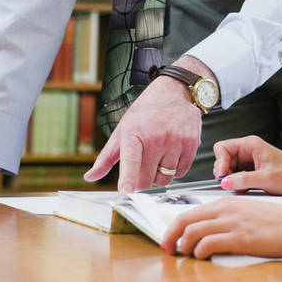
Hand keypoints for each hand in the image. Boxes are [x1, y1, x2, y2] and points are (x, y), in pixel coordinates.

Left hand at [83, 77, 201, 192]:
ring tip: (157, 160)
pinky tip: (171, 157)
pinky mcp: (191, 143)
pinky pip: (181, 172)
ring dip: (159, 176)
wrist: (174, 93)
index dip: (129, 176)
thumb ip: (106, 157)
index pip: (131, 159)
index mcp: (134, 134)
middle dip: (142, 182)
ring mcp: (175, 140)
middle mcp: (156, 137)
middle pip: (147, 179)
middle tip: (141, 170)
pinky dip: (175, 171)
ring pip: (165, 178)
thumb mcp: (122, 130)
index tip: (127, 189)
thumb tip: (90, 177)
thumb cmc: (145, 114)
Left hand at [161, 197, 281, 258]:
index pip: (191, 212)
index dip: (174, 227)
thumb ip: (230, 218)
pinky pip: (208, 244)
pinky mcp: (240, 238)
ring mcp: (232, 223)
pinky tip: (203, 257)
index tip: (170, 239)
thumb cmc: (279, 222)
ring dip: (185, 247)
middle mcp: (226, 209)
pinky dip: (200, 253)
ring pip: (193, 232)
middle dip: (171, 237)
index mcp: (228, 202)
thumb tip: (211, 232)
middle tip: (169, 250)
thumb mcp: (250, 212)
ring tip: (187, 256)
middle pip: (185, 220)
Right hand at [213, 136, 281, 193]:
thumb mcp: (266, 179)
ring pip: (228, 169)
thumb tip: (224, 182)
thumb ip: (243, 180)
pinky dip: (237, 183)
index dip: (220, 162)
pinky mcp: (251, 170)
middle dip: (225, 173)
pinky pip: (236, 175)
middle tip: (231, 185)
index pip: (222, 148)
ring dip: (231, 179)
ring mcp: (249, 160)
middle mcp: (248, 150)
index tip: (222, 177)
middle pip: (223, 159)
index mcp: (251, 144)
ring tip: (243, 187)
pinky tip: (246, 189)